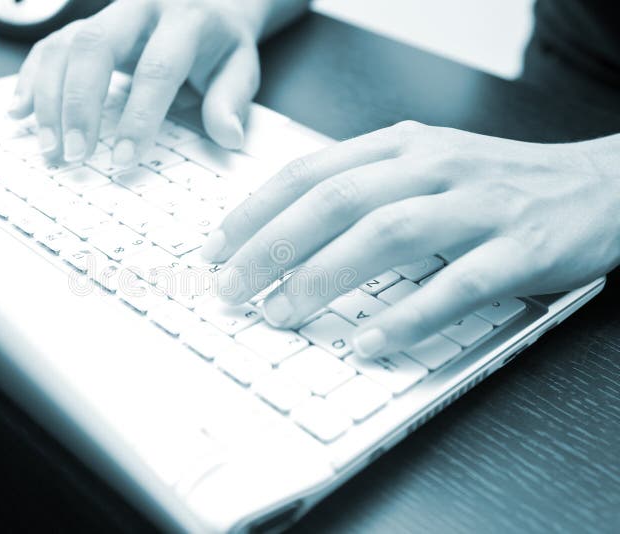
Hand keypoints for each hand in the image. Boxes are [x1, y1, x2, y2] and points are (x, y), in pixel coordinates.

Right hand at [8, 0, 265, 163]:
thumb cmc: (220, 41)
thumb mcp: (239, 67)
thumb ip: (231, 101)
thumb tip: (228, 137)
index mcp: (184, 20)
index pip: (156, 69)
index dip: (138, 117)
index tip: (123, 159)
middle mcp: (139, 8)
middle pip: (95, 46)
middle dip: (79, 103)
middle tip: (73, 153)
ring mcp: (107, 12)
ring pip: (64, 44)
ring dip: (48, 97)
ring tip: (47, 146)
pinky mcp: (85, 23)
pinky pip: (49, 45)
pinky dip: (30, 79)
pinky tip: (20, 112)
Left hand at [203, 121, 619, 357]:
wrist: (599, 183)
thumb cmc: (496, 181)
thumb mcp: (424, 165)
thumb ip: (364, 187)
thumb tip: (286, 230)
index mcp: (401, 147)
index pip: (310, 173)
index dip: (256, 212)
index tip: (216, 249)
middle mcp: (432, 166)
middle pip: (335, 202)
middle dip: (272, 248)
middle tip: (232, 290)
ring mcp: (477, 204)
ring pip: (386, 235)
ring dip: (325, 278)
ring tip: (283, 314)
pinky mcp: (518, 247)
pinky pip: (456, 284)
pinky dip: (408, 316)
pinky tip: (370, 342)